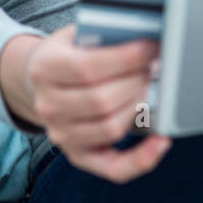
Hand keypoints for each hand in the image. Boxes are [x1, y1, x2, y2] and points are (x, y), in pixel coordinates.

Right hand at [0, 26, 170, 182]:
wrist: (40, 82)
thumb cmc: (65, 54)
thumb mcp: (72, 35)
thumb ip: (98, 34)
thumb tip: (139, 36)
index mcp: (44, 69)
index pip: (86, 68)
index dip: (124, 59)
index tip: (150, 47)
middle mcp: (48, 106)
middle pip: (101, 99)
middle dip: (136, 81)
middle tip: (153, 65)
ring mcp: (62, 134)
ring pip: (111, 128)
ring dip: (139, 106)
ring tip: (149, 87)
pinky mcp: (79, 156)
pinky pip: (116, 168)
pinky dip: (143, 158)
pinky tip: (162, 141)